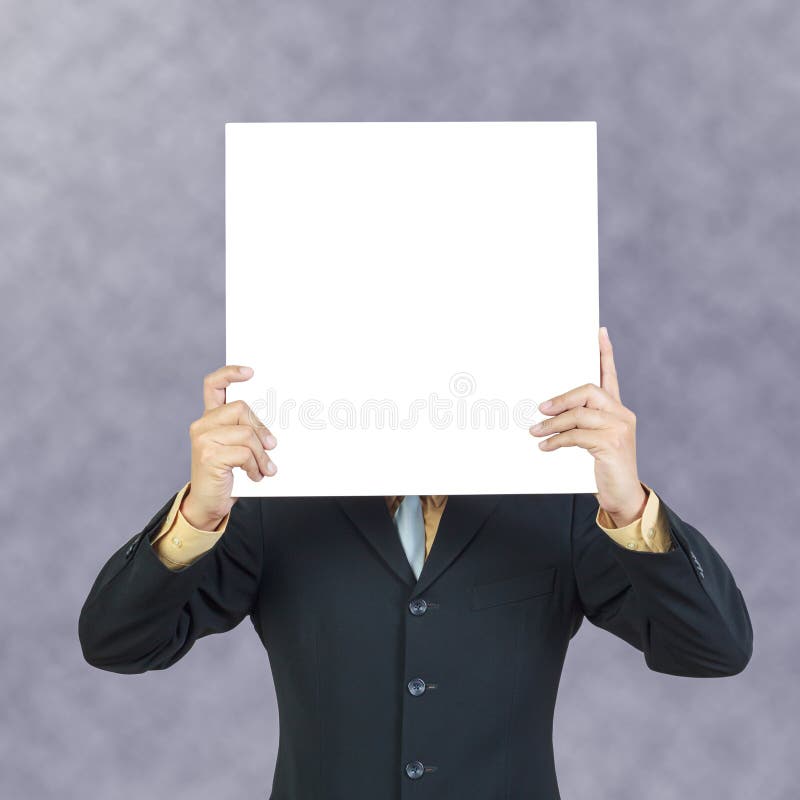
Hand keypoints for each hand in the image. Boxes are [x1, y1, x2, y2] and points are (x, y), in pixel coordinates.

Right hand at [181, 365, 277, 529]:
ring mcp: (203, 439)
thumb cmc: (227, 474)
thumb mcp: (238, 448)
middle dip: (261, 429)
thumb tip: (275, 428)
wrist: (208, 504)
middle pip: (240, 409)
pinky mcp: (208, 456)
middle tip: (272, 447)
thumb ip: (248, 432)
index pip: (214, 384)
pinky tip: (255, 475)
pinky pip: (244, 453)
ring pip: (246, 433)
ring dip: (261, 454)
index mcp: (210, 418)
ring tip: (265, 468)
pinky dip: (255, 466)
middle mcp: (203, 425)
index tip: (250, 372)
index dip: (230, 373)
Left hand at [528, 327, 646, 525]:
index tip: (598, 332)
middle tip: (541, 408)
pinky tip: (546, 447)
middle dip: (562, 398)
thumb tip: (546, 413)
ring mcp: (620, 429)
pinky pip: (578, 435)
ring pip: (580, 414)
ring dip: (553, 423)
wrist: (624, 498)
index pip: (610, 375)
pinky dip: (557, 440)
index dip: (605, 353)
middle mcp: (622, 414)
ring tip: (536, 432)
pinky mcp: (613, 445)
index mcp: (617, 410)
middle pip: (590, 390)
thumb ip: (578, 425)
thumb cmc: (603, 468)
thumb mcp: (592, 442)